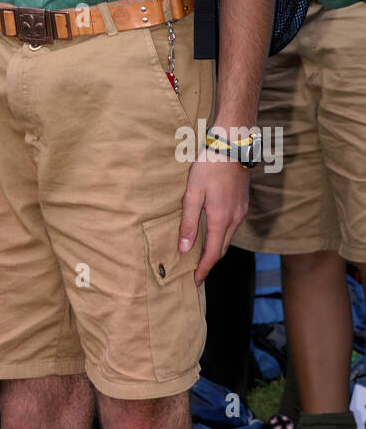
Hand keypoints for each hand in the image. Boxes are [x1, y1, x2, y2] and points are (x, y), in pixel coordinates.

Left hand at [178, 149, 248, 284]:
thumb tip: (185, 248)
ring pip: (228, 238)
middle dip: (209, 263)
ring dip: (216, 249)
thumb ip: (189, 222)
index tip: (195, 282)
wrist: (232, 146)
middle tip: (197, 273)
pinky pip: (232, 227)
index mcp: (220, 219)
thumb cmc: (208, 166)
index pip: (212, 254)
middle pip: (222, 249)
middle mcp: (234, 219)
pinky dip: (222, 236)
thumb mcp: (192, 193)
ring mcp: (241, 212)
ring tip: (202, 256)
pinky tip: (213, 233)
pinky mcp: (243, 204)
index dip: (203, 270)